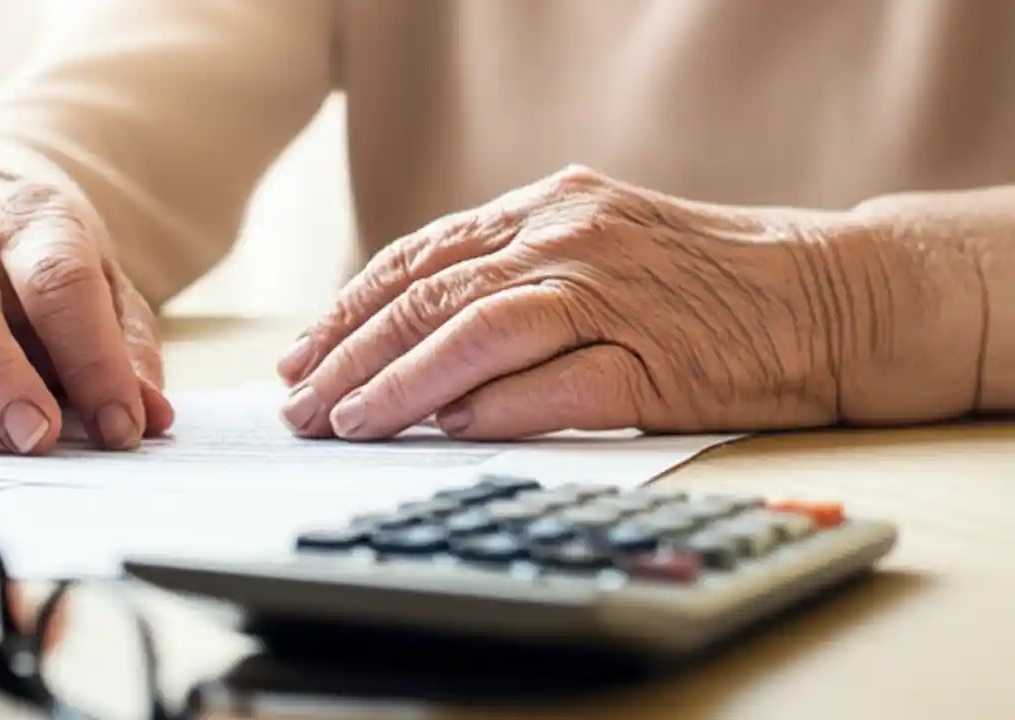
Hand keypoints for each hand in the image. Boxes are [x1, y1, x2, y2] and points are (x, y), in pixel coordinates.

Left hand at [278, 165, 981, 438]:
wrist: (834, 295)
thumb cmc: (711, 280)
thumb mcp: (602, 247)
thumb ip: (516, 278)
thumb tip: (419, 344)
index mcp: (550, 207)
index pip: (422, 259)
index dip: (352, 308)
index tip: (303, 353)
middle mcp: (570, 239)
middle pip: (431, 296)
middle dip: (350, 352)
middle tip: (298, 400)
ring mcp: (612, 295)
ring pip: (475, 334)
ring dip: (398, 384)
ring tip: (344, 423)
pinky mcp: (653, 359)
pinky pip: (555, 387)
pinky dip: (492, 410)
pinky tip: (442, 432)